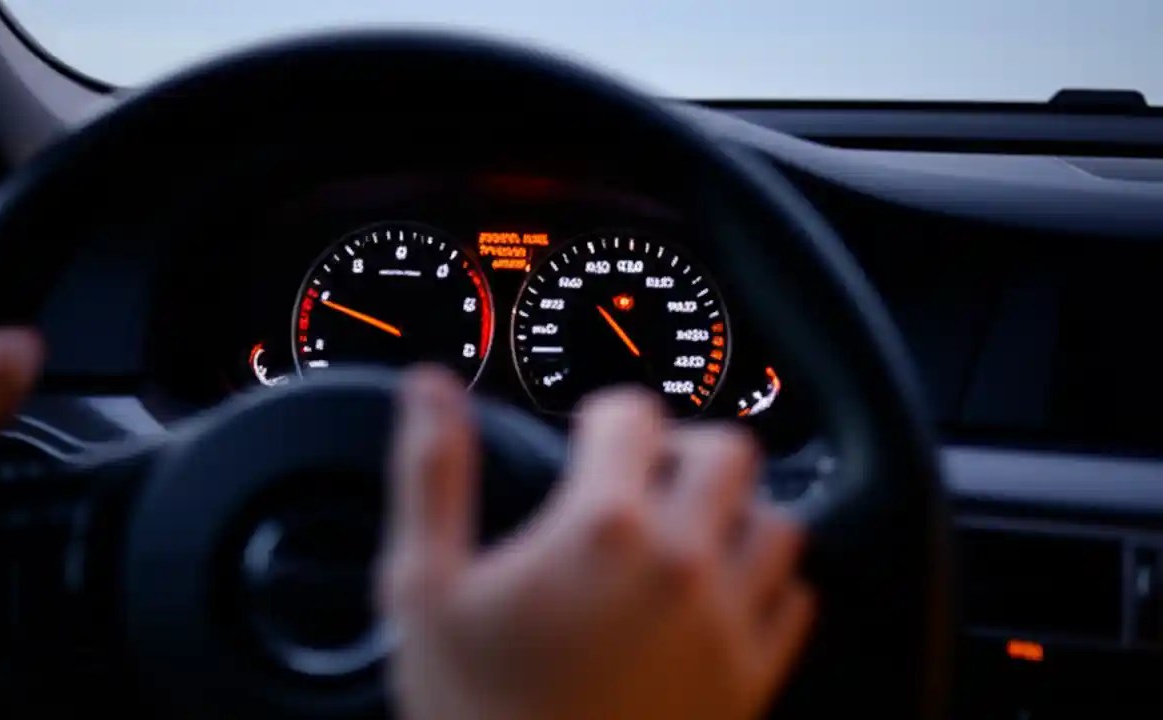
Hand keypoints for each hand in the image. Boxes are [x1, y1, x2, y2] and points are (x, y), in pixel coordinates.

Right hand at [381, 368, 815, 719]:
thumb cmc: (473, 712)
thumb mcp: (424, 588)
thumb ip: (431, 473)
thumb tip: (426, 387)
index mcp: (603, 528)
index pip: (633, 414)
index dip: (603, 416)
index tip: (586, 439)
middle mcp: (682, 563)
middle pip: (726, 452)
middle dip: (682, 449)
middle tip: (642, 477)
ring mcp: (728, 624)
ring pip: (776, 522)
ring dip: (734, 513)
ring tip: (685, 534)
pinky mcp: (753, 680)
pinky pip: (794, 602)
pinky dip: (766, 585)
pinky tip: (717, 599)